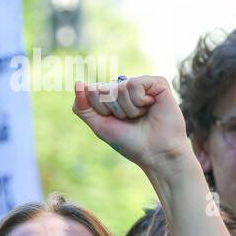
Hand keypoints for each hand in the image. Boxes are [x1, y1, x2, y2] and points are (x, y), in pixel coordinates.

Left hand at [71, 76, 191, 174]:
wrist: (156, 153)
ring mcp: (142, 83)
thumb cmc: (130, 142)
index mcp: (112, 95)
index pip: (92, 91)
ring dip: (129, 108)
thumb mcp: (100, 126)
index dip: (101, 110)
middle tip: (130, 120)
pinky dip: (139, 101)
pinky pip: (134, 84)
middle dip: (114, 109)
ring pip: (120, 87)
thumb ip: (83, 107)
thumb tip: (77, 83)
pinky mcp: (157, 82)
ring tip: (142, 116)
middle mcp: (126, 87)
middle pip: (104, 88)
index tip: (115, 121)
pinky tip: (150, 106)